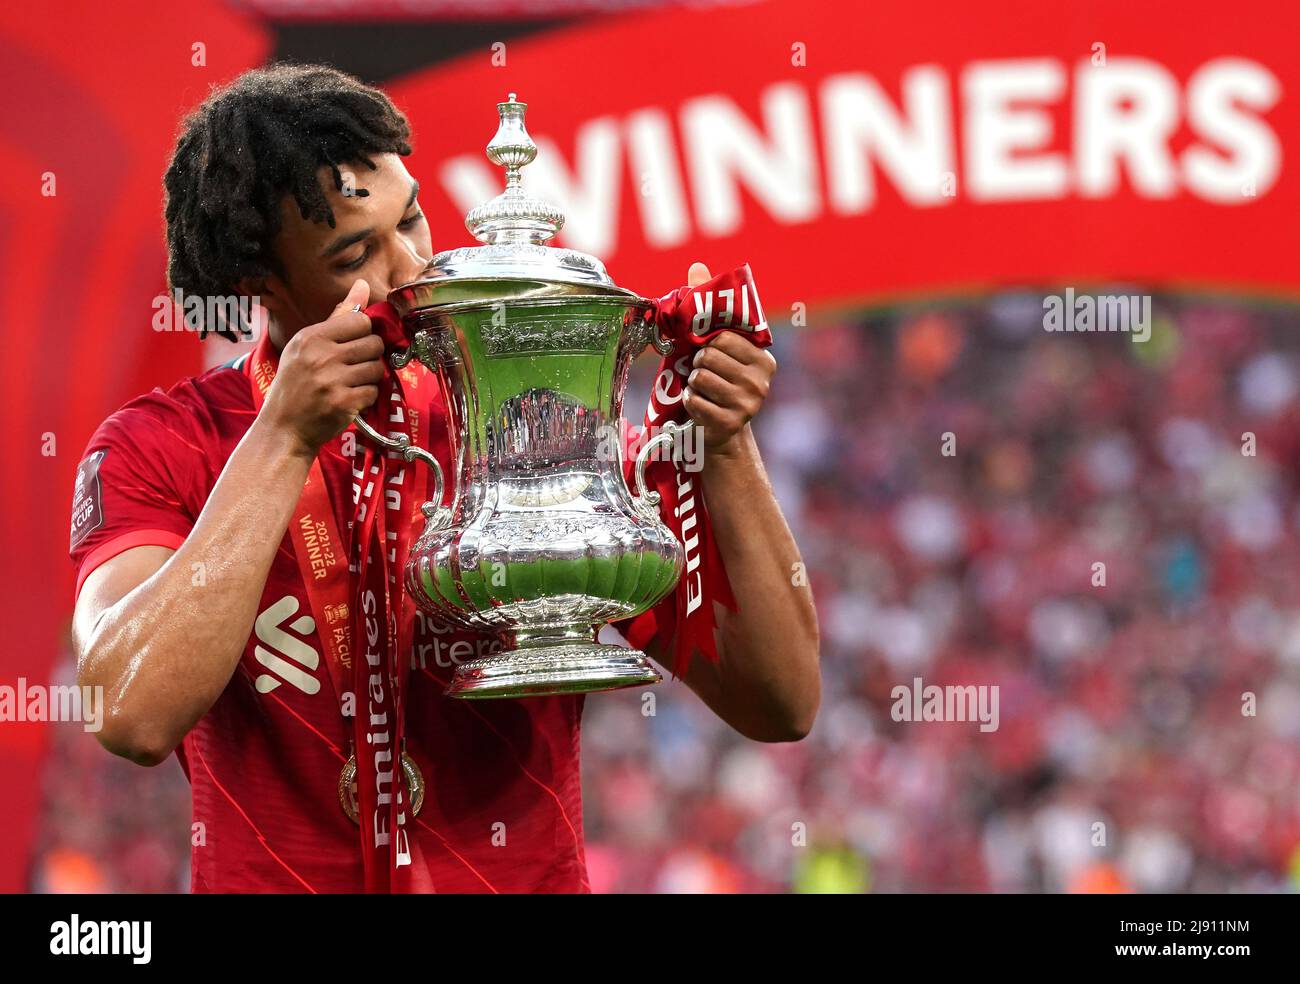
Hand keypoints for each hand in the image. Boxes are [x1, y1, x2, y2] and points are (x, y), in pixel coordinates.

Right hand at [259, 279, 387, 457]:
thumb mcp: (305, 347)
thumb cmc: (295, 385)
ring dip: (370, 378)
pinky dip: (367, 397)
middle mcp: (321, 356)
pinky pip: (374, 391)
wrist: (283, 428)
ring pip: (377, 368)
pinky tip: (350, 400)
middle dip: (369, 356)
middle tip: (352, 368)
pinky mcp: (343, 403)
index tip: (353, 346)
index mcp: (311, 337)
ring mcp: (332, 380)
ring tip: (350, 384)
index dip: (363, 333)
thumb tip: (362, 285)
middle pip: (374, 343)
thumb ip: (337, 317)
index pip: (360, 320)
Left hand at [680, 262, 776, 456]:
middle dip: (699, 363)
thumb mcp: (717, 346)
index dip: (709, 343)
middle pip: (710, 356)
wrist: (720, 435)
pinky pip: (694, 400)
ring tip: (702, 390)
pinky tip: (700, 407)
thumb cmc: (717, 383)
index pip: (724, 337)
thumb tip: (697, 267)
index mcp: (764, 358)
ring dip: (693, 384)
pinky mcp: (731, 423)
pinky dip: (690, 402)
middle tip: (704, 373)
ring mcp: (748, 404)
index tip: (711, 351)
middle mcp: (761, 381)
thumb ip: (710, 308)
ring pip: (700, 377)